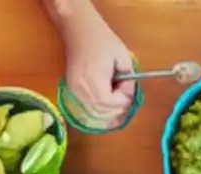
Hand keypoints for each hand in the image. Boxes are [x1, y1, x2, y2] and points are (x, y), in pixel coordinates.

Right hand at [60, 7, 135, 121]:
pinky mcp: (72, 91)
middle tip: (124, 96)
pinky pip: (86, 109)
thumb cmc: (101, 40)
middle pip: (100, 111)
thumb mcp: (123, 55)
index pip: (108, 102)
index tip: (128, 91)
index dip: (121, 101)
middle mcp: (81, 89)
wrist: (79, 31)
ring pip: (93, 114)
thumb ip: (128, 77)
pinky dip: (98, 112)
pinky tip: (107, 107)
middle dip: (116, 108)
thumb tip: (129, 93)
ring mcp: (74, 91)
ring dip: (107, 112)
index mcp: (93, 78)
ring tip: (116, 100)